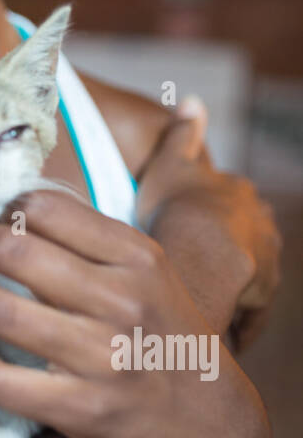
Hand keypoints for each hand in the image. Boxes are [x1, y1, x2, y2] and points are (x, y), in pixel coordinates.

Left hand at [0, 190, 271, 437]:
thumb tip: (13, 207)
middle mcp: (120, 301)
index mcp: (137, 258)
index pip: (46, 209)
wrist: (213, 426)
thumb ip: (93, 241)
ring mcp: (100, 357)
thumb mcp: (152, 274)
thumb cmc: (167, 338)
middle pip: (11, 250)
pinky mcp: (79, 409)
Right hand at [135, 96, 280, 351]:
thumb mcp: (172, 162)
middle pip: (248, 242)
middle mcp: (261, 226)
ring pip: (250, 280)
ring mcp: (265, 260)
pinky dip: (235, 324)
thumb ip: (182, 134)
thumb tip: (191, 100)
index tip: (194, 236)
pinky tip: (216, 337)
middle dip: (231, 258)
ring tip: (204, 311)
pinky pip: (248, 314)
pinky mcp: (262, 295)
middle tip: (199, 276)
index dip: (212, 221)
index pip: (233, 206)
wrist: (196, 250)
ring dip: (233, 294)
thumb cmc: (177, 205)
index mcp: (241, 195)